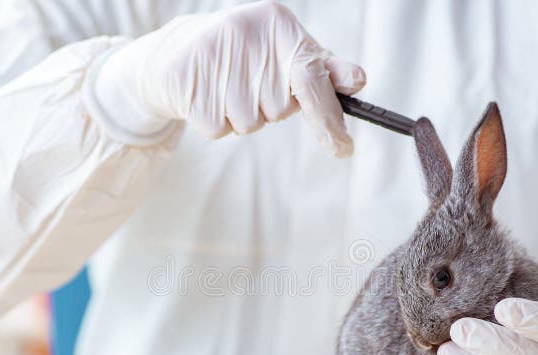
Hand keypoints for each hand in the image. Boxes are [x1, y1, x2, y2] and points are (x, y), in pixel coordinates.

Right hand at [94, 1, 364, 155]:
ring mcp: (213, 56)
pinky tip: (208, 97)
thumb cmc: (248, 57)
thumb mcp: (288, 53)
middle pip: (279, 109)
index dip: (328, 117)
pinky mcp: (187, 82)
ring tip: (227, 90)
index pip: (312, 78)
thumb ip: (324, 70)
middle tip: (252, 86)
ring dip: (242, 117)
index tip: (344, 148)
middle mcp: (246, 33)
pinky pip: (219, 129)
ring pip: (250, 124)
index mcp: (277, 23)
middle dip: (269, 108)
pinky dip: (217, 123)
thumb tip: (358, 81)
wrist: (178, 52)